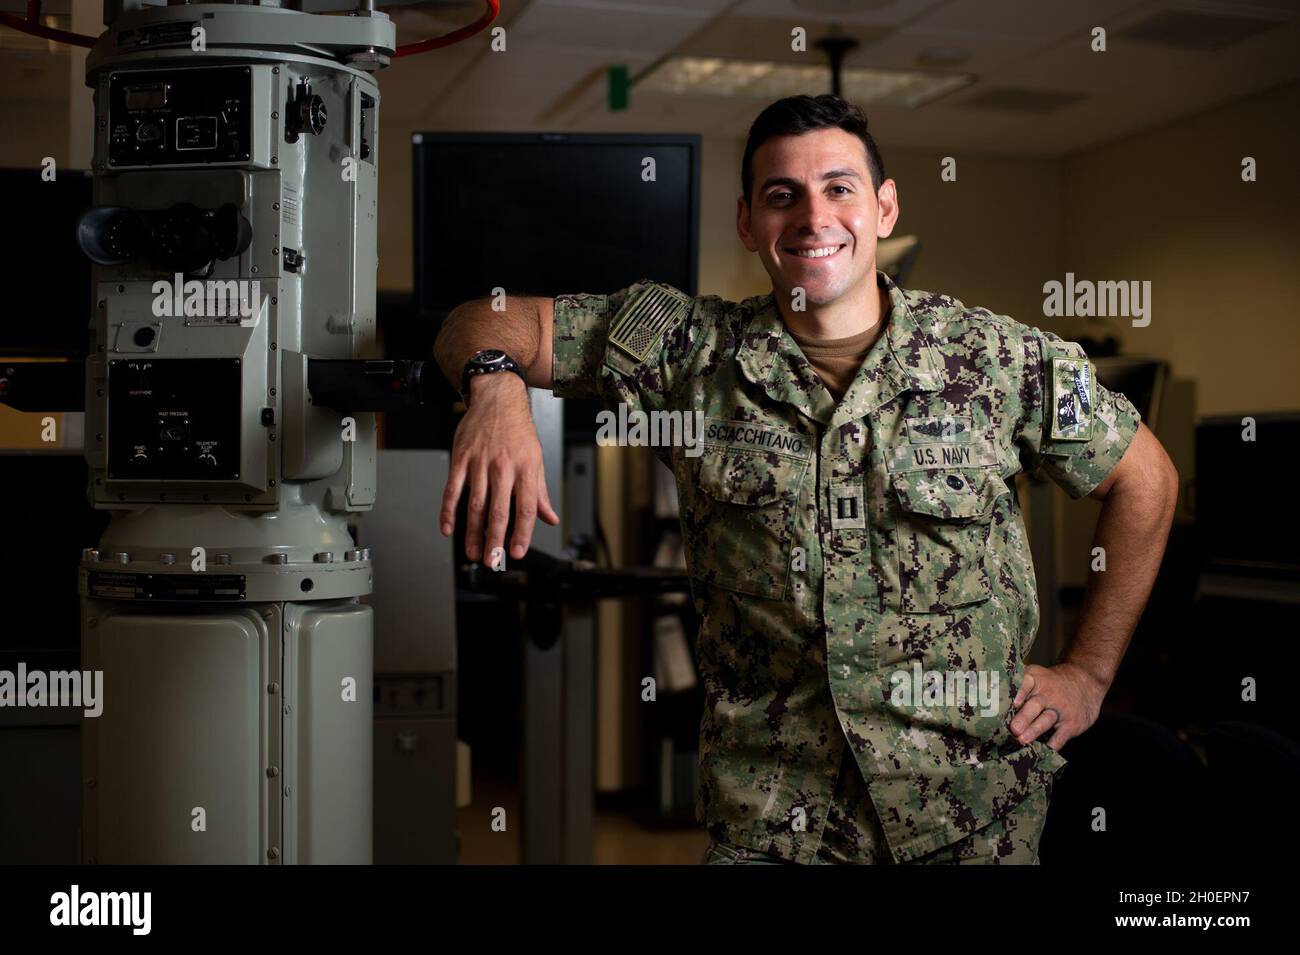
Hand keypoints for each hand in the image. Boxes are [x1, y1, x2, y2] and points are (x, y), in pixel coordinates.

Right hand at [440, 373, 559, 565]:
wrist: (497, 399)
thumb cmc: (518, 431)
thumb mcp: (536, 460)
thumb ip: (540, 492)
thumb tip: (549, 518)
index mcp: (525, 469)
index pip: (525, 508)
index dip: (522, 533)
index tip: (517, 552)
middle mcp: (503, 467)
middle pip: (498, 510)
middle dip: (494, 539)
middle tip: (492, 561)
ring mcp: (480, 462)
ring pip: (475, 504)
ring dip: (472, 532)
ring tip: (473, 552)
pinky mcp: (461, 458)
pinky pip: (452, 488)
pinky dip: (448, 510)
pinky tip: (448, 528)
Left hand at [1009, 662, 1105, 751]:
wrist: (1086, 682)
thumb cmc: (1051, 683)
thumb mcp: (1037, 676)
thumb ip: (1016, 686)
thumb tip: (986, 699)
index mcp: (1036, 679)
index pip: (1026, 682)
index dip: (1019, 692)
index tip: (1012, 702)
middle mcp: (1048, 694)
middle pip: (1035, 705)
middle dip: (1024, 717)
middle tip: (1013, 728)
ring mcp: (1061, 709)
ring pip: (1046, 720)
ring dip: (1034, 731)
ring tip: (1022, 740)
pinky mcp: (1071, 724)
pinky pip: (1060, 736)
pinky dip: (1052, 745)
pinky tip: (1041, 751)